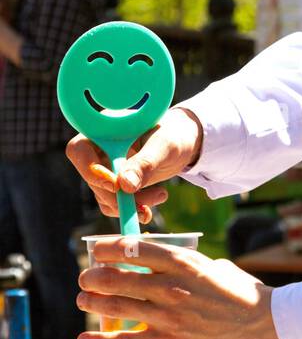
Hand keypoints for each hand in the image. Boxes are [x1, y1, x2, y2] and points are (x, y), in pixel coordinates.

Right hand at [66, 105, 203, 223]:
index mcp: (105, 128)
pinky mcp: (115, 183)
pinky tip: (148, 209)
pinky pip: (113, 203)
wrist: (185, 143)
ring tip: (160, 196)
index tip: (115, 185)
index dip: (90, 170)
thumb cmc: (175, 135)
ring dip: (127, 205)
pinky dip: (130, 210)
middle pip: (92, 179)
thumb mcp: (164, 146)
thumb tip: (124, 186)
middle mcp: (99, 148)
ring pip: (103, 195)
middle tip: (144, 203)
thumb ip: (145, 163)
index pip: (79, 149)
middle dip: (118, 196)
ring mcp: (106, 167)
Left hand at [77, 237, 285, 338]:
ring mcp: (168, 314)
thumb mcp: (218, 267)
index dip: (108, 248)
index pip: (134, 248)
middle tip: (86, 279)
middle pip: (117, 277)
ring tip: (83, 301)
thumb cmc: (246, 295)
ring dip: (93, 303)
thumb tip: (179, 267)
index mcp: (184, 261)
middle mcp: (171, 285)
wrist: (267, 326)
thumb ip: (194, 266)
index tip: (96, 250)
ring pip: (116, 306)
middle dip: (93, 277)